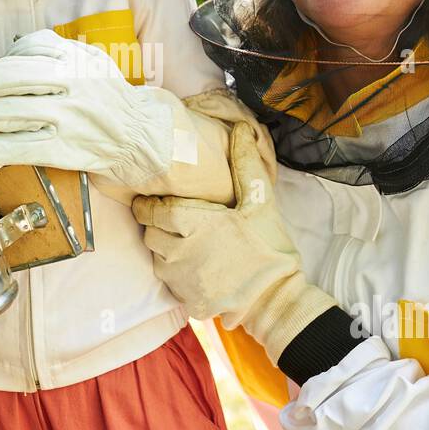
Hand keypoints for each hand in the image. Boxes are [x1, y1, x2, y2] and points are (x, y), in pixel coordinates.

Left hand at [0, 29, 176, 186]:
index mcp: (74, 61)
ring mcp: (66, 120)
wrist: (138, 135)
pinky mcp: (61, 151)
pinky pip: (13, 149)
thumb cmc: (104, 94)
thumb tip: (10, 51)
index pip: (23, 49)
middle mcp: (70, 87)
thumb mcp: (89, 58)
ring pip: (3, 113)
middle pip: (3, 78)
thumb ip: (53, 48)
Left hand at [132, 122, 336, 360]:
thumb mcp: (260, 201)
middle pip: (150, 234)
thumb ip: (244, 164)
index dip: (150, 205)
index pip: (152, 210)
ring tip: (188, 243)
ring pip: (156, 258)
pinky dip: (177, 274)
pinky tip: (197, 267)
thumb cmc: (269, 245)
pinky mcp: (187, 301)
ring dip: (165, 249)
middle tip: (175, 222)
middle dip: (158, 226)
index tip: (154, 202)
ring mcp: (181, 280)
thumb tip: (239, 128)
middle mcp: (180, 253)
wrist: (278, 297)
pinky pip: (169, 283)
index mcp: (194, 224)